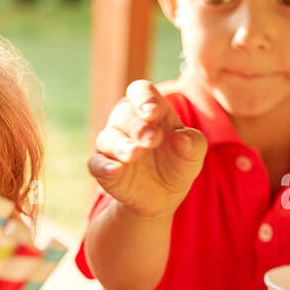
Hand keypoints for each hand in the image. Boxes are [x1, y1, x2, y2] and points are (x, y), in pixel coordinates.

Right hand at [87, 80, 207, 218]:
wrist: (162, 198)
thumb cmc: (178, 164)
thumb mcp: (193, 153)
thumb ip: (193, 142)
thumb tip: (181, 138)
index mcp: (150, 111)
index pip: (140, 92)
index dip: (144, 97)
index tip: (154, 112)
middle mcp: (127, 125)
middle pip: (122, 114)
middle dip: (137, 126)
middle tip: (153, 140)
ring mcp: (112, 146)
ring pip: (107, 138)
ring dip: (121, 145)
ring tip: (135, 154)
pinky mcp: (103, 169)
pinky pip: (96, 164)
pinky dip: (103, 166)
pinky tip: (115, 171)